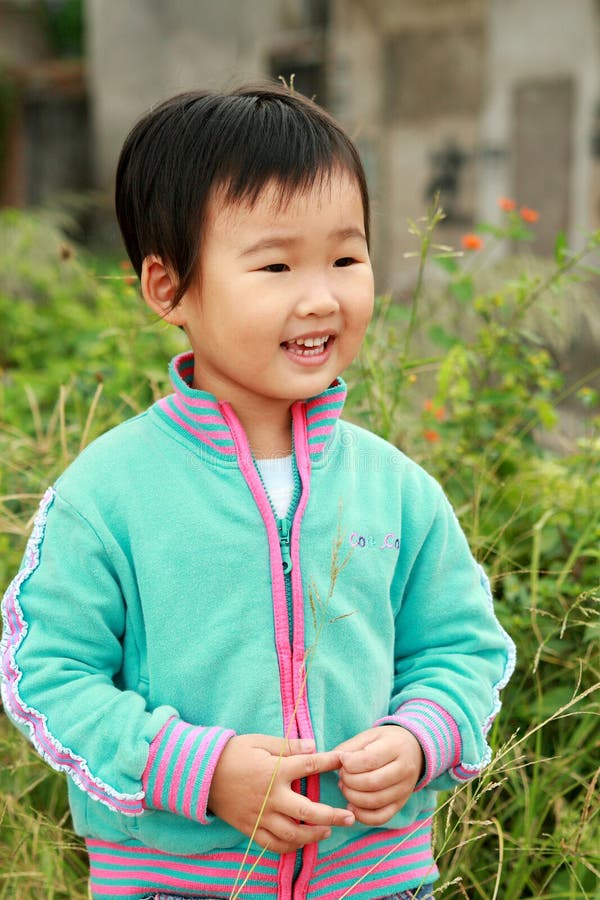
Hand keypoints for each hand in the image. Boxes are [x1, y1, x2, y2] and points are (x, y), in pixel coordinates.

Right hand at [208, 734, 354, 853]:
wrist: (201, 774)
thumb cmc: (232, 753)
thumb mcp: (259, 742)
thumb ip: (287, 746)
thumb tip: (312, 745)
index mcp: (275, 771)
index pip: (309, 766)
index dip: (329, 762)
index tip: (343, 761)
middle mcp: (271, 797)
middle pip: (308, 811)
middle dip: (332, 816)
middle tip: (350, 817)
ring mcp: (260, 816)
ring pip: (293, 834)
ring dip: (314, 834)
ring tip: (328, 831)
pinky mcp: (250, 828)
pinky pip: (273, 844)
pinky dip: (290, 846)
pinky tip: (302, 841)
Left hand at [334, 726, 423, 824]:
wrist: (414, 750)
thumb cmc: (385, 741)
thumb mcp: (369, 736)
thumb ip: (350, 747)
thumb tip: (331, 760)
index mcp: (396, 747)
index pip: (370, 760)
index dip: (349, 763)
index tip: (342, 760)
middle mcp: (404, 770)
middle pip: (372, 783)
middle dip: (349, 781)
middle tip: (342, 776)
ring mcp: (404, 790)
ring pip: (375, 801)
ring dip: (352, 797)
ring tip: (345, 787)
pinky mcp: (401, 804)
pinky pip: (381, 817)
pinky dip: (363, 816)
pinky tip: (351, 806)